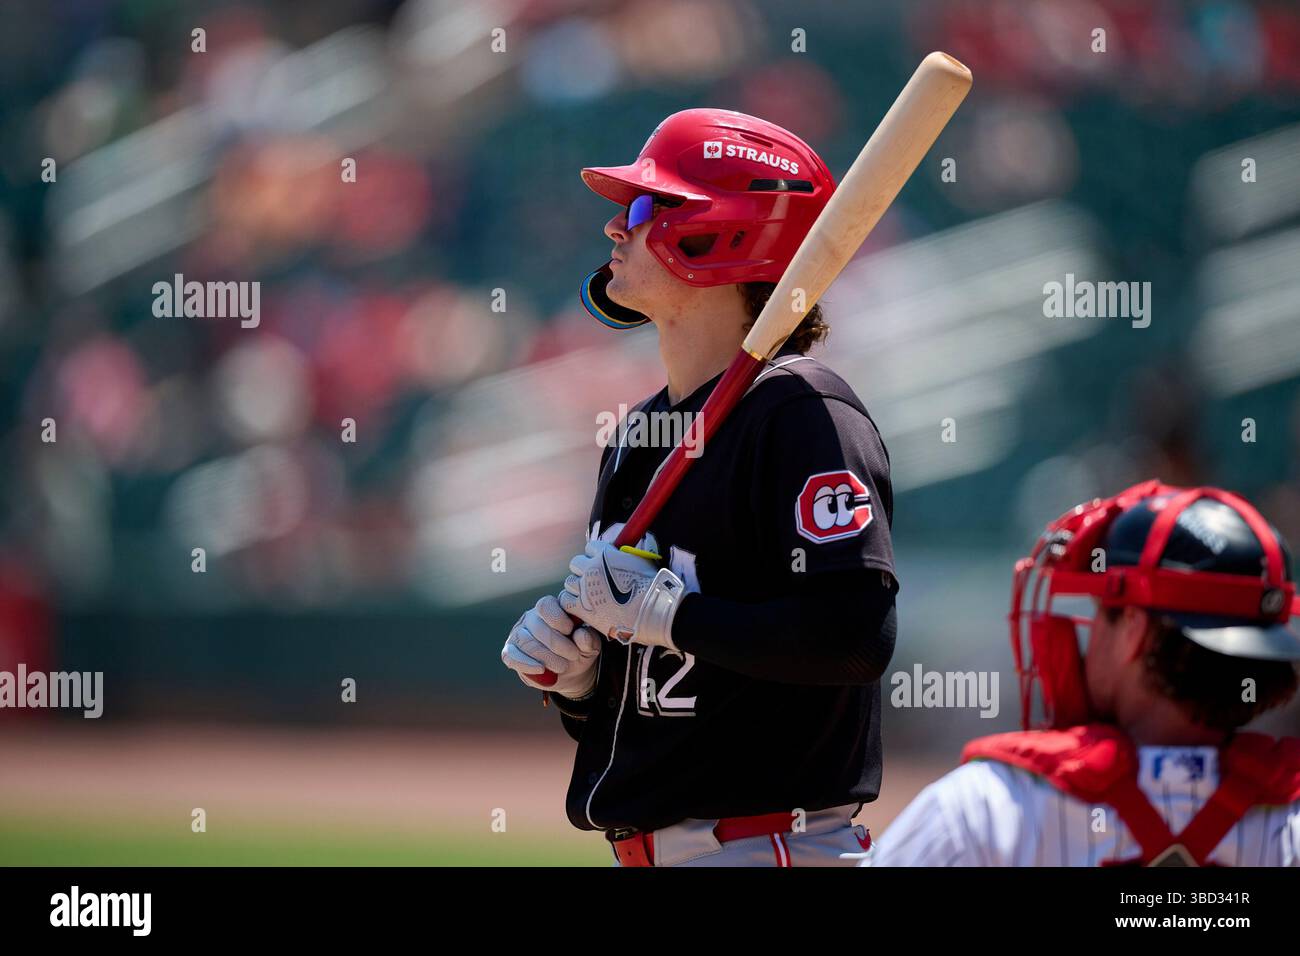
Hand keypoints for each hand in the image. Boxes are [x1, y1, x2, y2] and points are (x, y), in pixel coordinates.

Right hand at [502, 594, 601, 697]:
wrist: (571, 671)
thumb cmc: (580, 650)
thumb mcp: (590, 645)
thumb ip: (588, 639)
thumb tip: (581, 635)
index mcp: (550, 608)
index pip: (546, 605)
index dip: (557, 617)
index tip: (571, 630)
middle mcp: (531, 618)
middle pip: (536, 626)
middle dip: (556, 643)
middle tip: (573, 655)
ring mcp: (518, 634)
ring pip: (525, 641)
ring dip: (545, 656)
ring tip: (562, 666)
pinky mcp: (510, 651)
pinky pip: (512, 656)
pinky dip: (526, 664)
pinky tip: (541, 669)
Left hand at [558, 527, 684, 650]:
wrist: (654, 610)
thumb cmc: (652, 586)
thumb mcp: (639, 560)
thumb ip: (623, 555)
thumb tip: (619, 552)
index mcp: (604, 553)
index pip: (590, 547)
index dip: (596, 556)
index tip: (602, 565)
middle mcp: (591, 568)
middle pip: (576, 564)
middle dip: (584, 571)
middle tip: (595, 582)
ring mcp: (585, 588)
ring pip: (569, 582)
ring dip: (578, 587)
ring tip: (591, 596)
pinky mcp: (583, 608)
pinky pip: (566, 600)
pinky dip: (571, 602)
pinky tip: (582, 607)